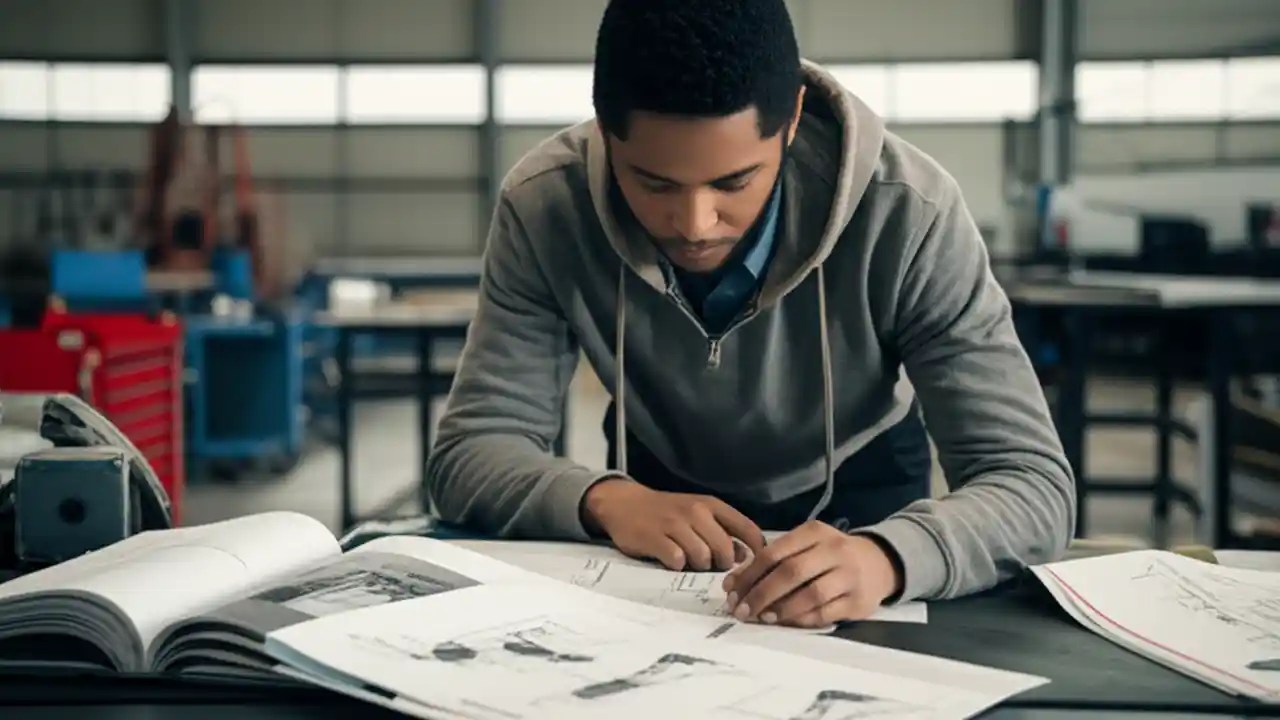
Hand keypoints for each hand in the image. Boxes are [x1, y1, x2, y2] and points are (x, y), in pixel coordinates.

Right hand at [582, 478, 765, 570]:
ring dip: (698, 565)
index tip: (753, 564)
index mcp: (711, 504)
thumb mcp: (698, 513)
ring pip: (702, 557)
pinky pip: (677, 560)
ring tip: (689, 560)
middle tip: (710, 564)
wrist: (624, 503)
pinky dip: (676, 565)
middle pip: (725, 550)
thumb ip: (722, 531)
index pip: (746, 528)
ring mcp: (674, 524)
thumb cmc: (667, 511)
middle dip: (722, 564)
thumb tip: (744, 555)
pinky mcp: (654, 538)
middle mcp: (695, 512)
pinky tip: (671, 559)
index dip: (756, 550)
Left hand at [721, 520, 902, 627]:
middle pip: (790, 572)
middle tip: (741, 611)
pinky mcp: (859, 601)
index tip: (731, 591)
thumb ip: (772, 560)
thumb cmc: (830, 556)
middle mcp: (834, 550)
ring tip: (762, 618)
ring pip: (810, 594)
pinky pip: (825, 613)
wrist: (880, 563)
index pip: (774, 552)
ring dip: (781, 609)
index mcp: (814, 532)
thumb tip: (734, 583)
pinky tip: (786, 622)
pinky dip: (802, 619)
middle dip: (761, 594)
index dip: (749, 574)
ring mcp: (849, 576)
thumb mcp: (805, 547)